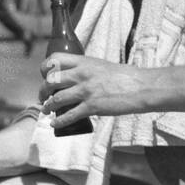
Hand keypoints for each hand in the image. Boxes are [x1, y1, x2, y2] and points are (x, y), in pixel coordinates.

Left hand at [39, 53, 153, 128]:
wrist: (141, 87)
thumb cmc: (124, 77)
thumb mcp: (101, 66)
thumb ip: (87, 71)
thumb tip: (75, 78)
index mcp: (84, 62)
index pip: (55, 59)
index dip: (45, 68)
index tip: (45, 75)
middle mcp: (82, 74)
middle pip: (51, 81)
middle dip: (43, 90)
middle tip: (43, 97)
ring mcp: (86, 91)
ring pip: (56, 99)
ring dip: (47, 106)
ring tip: (46, 110)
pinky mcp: (92, 106)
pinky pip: (69, 115)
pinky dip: (59, 121)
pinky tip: (54, 124)